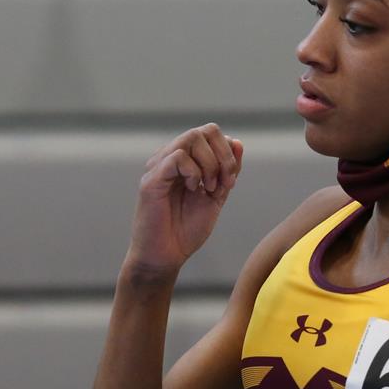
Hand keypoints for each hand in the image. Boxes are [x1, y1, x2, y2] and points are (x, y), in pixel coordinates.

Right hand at [127, 123, 242, 275]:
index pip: (211, 134)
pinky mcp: (151, 179)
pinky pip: (177, 157)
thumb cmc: (186, 230)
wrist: (167, 256)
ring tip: (208, 189)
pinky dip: (194, 172)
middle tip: (223, 183)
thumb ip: (227, 171)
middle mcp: (170, 158)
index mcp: (186, 160)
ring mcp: (159, 166)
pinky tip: (193, 190)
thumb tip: (237, 142)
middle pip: (204, 131)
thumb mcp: (217, 196)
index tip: (231, 181)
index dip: (228, 153)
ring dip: (210, 164)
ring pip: (191, 139)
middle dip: (223, 156)